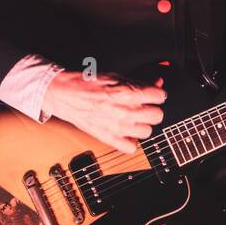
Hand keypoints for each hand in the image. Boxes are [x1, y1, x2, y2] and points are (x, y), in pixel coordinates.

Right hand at [41, 71, 166, 154]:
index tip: (154, 94)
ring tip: (136, 119)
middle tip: (145, 106)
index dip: (158, 94)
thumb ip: (139, 82)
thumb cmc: (89, 84)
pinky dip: (131, 141)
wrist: (66, 95)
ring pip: (147, 132)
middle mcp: (125, 113)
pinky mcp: (109, 138)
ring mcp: (117, 128)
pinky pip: (131, 148)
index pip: (159, 96)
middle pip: (157, 116)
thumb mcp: (116, 76)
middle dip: (153, 109)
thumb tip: (157, 83)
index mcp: (127, 94)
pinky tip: (127, 132)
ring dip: (143, 125)